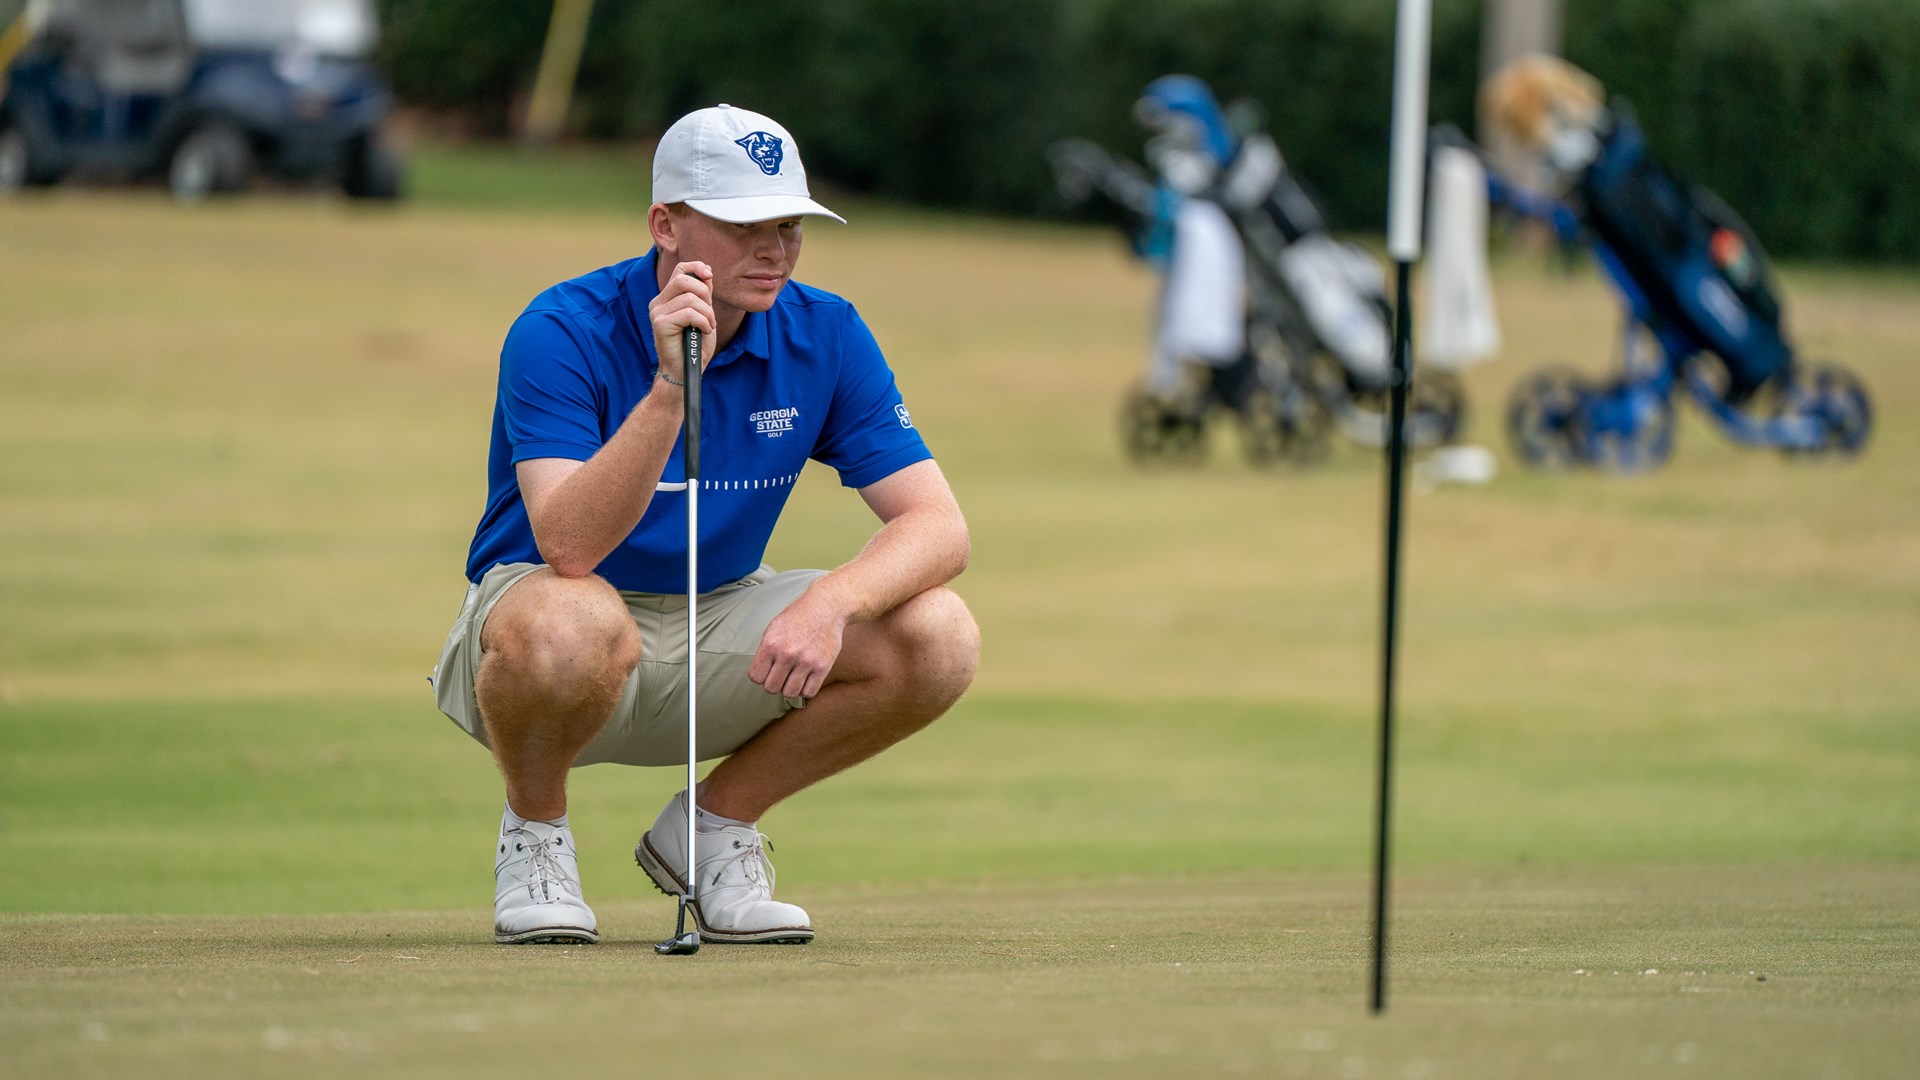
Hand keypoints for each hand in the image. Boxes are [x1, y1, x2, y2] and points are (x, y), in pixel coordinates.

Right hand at [648, 262, 715, 382]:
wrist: (686, 370)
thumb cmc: (694, 344)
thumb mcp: (704, 314)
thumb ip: (703, 294)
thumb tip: (706, 273)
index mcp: (667, 298)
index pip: (680, 270)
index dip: (696, 267)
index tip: (709, 275)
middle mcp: (658, 302)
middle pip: (684, 279)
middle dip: (705, 294)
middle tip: (710, 313)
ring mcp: (657, 312)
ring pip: (690, 298)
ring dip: (707, 312)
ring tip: (709, 326)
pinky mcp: (660, 324)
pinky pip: (689, 313)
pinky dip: (703, 321)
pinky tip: (704, 331)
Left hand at [750, 595, 846, 699]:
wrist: (825, 608)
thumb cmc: (799, 617)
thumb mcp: (774, 628)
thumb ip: (766, 650)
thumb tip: (761, 672)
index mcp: (771, 644)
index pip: (756, 677)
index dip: (761, 676)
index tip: (767, 672)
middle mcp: (787, 654)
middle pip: (771, 688)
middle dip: (774, 683)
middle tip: (781, 675)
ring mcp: (806, 661)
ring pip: (789, 693)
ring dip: (790, 688)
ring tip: (793, 677)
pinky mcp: (822, 667)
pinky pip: (809, 692)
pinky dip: (805, 689)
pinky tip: (805, 679)